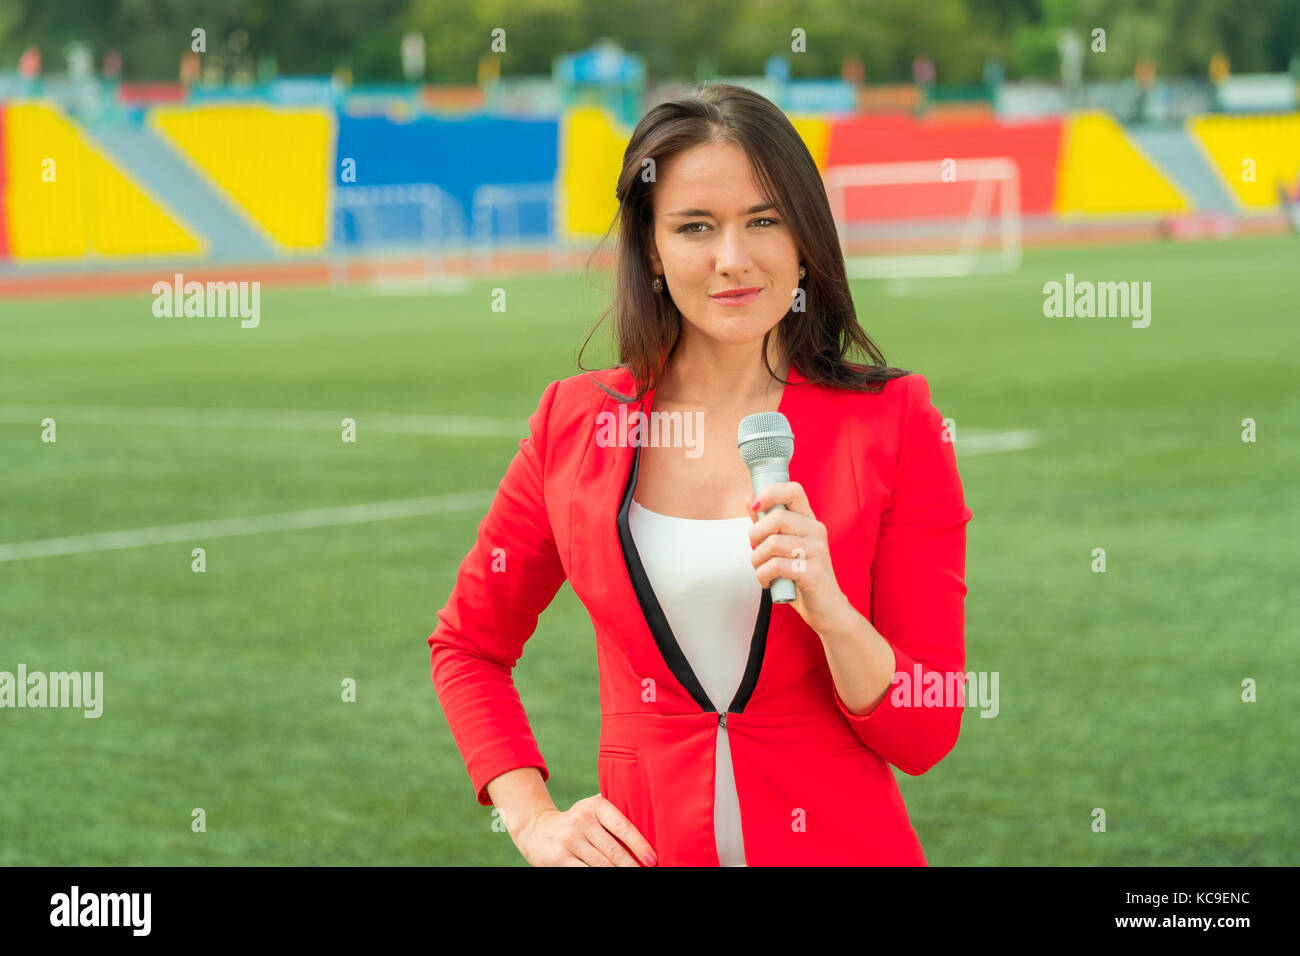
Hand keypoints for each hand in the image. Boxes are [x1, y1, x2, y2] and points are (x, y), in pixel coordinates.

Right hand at [512, 795, 657, 866]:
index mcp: (595, 805)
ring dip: (619, 873)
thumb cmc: (577, 822)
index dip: (639, 844)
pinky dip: (600, 877)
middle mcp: (581, 820)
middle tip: (646, 872)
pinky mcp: (560, 858)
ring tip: (632, 876)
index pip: (622, 826)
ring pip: (602, 865)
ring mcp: (569, 839)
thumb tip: (648, 821)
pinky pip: (586, 872)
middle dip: (632, 866)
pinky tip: (611, 878)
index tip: (652, 859)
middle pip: (614, 850)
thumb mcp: (591, 809)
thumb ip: (614, 811)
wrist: (537, 830)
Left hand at [745, 481, 852, 634]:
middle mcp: (816, 531)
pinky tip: (767, 582)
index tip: (755, 506)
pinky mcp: (813, 572)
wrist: (826, 609)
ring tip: (761, 570)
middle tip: (755, 549)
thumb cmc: (801, 576)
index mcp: (809, 521)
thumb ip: (767, 523)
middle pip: (777, 518)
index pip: (794, 491)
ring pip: (772, 544)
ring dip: (757, 560)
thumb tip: (748, 497)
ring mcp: (817, 551)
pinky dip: (763, 575)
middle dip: (755, 535)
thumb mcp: (784, 547)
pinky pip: (776, 566)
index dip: (771, 493)